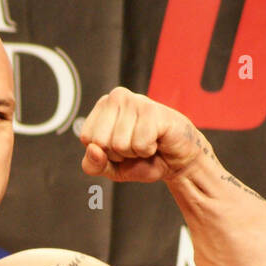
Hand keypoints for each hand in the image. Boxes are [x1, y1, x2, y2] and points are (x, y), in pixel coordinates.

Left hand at [78, 87, 206, 182]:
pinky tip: (156, 141)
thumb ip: (93, 165)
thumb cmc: (143, 159)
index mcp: (102, 106)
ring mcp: (135, 100)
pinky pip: (139, 144)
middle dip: (118, 154)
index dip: (104, 153)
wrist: (178, 160)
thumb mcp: (111, 168)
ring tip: (147, 143)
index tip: (120, 147)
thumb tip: (93, 150)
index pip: (87, 138)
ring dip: (135, 152)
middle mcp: (116, 97)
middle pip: (100, 142)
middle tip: (135, 146)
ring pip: (120, 145)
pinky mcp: (152, 110)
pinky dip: (148, 150)